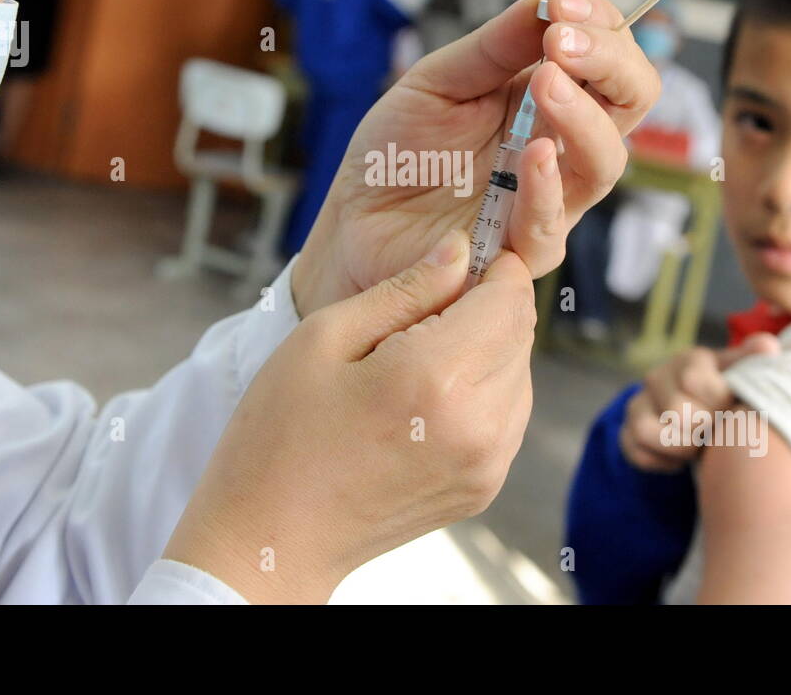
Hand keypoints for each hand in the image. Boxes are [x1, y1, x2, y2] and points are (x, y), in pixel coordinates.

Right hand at [164, 231, 535, 602]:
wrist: (269, 539)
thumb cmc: (279, 435)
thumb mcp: (325, 337)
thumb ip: (405, 288)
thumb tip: (460, 251)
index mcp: (436, 378)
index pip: (510, 297)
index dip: (493, 266)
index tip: (459, 259)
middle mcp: (478, 424)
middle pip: (521, 332)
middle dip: (487, 305)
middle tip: (422, 306)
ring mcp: (487, 463)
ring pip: (520, 372)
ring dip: (486, 348)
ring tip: (415, 355)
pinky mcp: (483, 487)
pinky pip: (508, 414)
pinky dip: (482, 390)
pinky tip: (424, 394)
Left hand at [291, 0, 659, 316]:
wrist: (353, 218)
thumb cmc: (399, 150)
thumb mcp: (438, 80)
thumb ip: (495, 46)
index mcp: (549, 97)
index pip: (609, 56)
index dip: (601, 25)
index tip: (564, 0)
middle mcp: (562, 145)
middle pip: (630, 102)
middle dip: (609, 61)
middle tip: (565, 38)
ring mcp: (548, 199)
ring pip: (604, 162)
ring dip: (583, 117)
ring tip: (548, 81)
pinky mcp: (517, 250)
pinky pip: (549, 225)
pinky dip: (545, 187)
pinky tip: (534, 153)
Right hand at [619, 334, 779, 470]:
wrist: (695, 408)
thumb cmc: (723, 391)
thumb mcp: (739, 373)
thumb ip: (751, 362)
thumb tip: (769, 348)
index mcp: (689, 360)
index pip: (694, 379)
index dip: (718, 402)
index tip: (732, 408)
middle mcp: (657, 377)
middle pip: (676, 411)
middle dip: (704, 429)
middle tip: (718, 432)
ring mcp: (638, 404)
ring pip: (646, 430)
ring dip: (680, 447)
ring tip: (699, 446)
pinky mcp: (627, 432)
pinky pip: (636, 452)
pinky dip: (662, 462)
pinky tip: (681, 457)